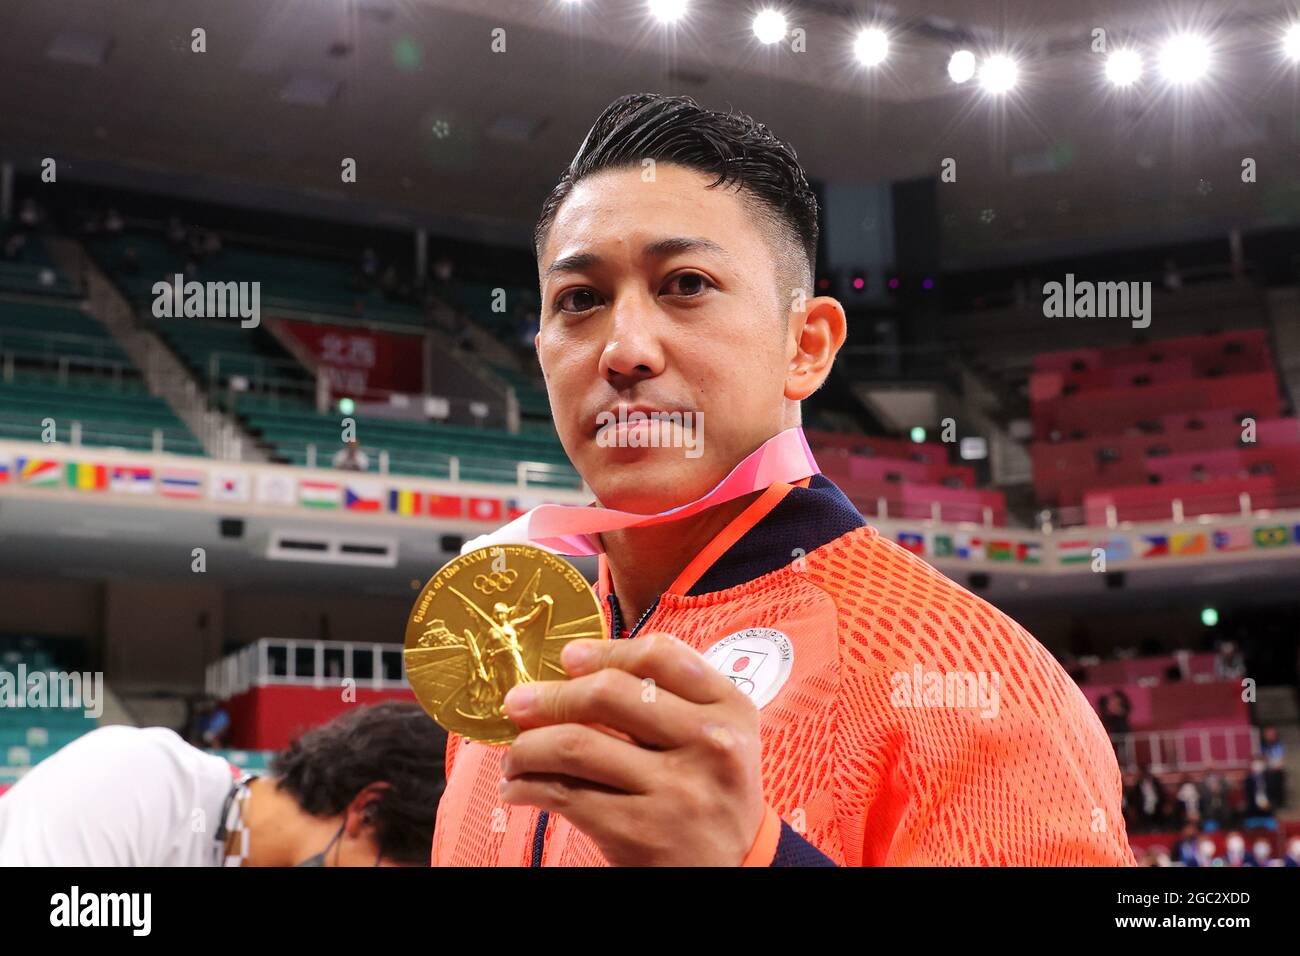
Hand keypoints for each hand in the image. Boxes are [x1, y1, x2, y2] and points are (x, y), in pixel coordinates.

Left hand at [499, 632, 766, 865]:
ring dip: (528, 746)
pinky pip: (565, 794)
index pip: (661, 656)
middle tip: (517, 703)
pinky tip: (519, 788)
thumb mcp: (716, 737)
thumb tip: (575, 674)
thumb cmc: (713, 794)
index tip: (568, 658)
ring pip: (576, 745)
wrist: (736, 869)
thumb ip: (669, 700)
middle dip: (549, 696)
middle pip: (609, 695)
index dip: (605, 650)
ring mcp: (674, 789)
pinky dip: (528, 787)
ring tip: (515, 755)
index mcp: (730, 709)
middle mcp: (708, 743)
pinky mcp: (639, 830)